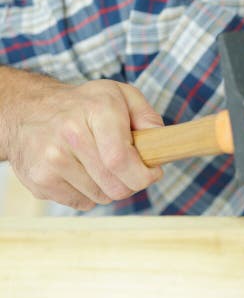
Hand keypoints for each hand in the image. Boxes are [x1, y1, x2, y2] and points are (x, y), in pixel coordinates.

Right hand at [6, 79, 164, 210]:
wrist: (29, 111)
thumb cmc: (85, 105)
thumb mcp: (120, 95)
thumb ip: (147, 115)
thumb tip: (159, 140)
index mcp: (97, 110)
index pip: (121, 160)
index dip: (144, 175)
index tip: (152, 172)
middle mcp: (70, 134)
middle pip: (115, 185)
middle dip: (131, 183)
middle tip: (129, 169)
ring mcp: (50, 160)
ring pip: (101, 196)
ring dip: (109, 187)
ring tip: (100, 164)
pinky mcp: (39, 180)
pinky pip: (81, 203)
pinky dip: (88, 193)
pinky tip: (81, 171)